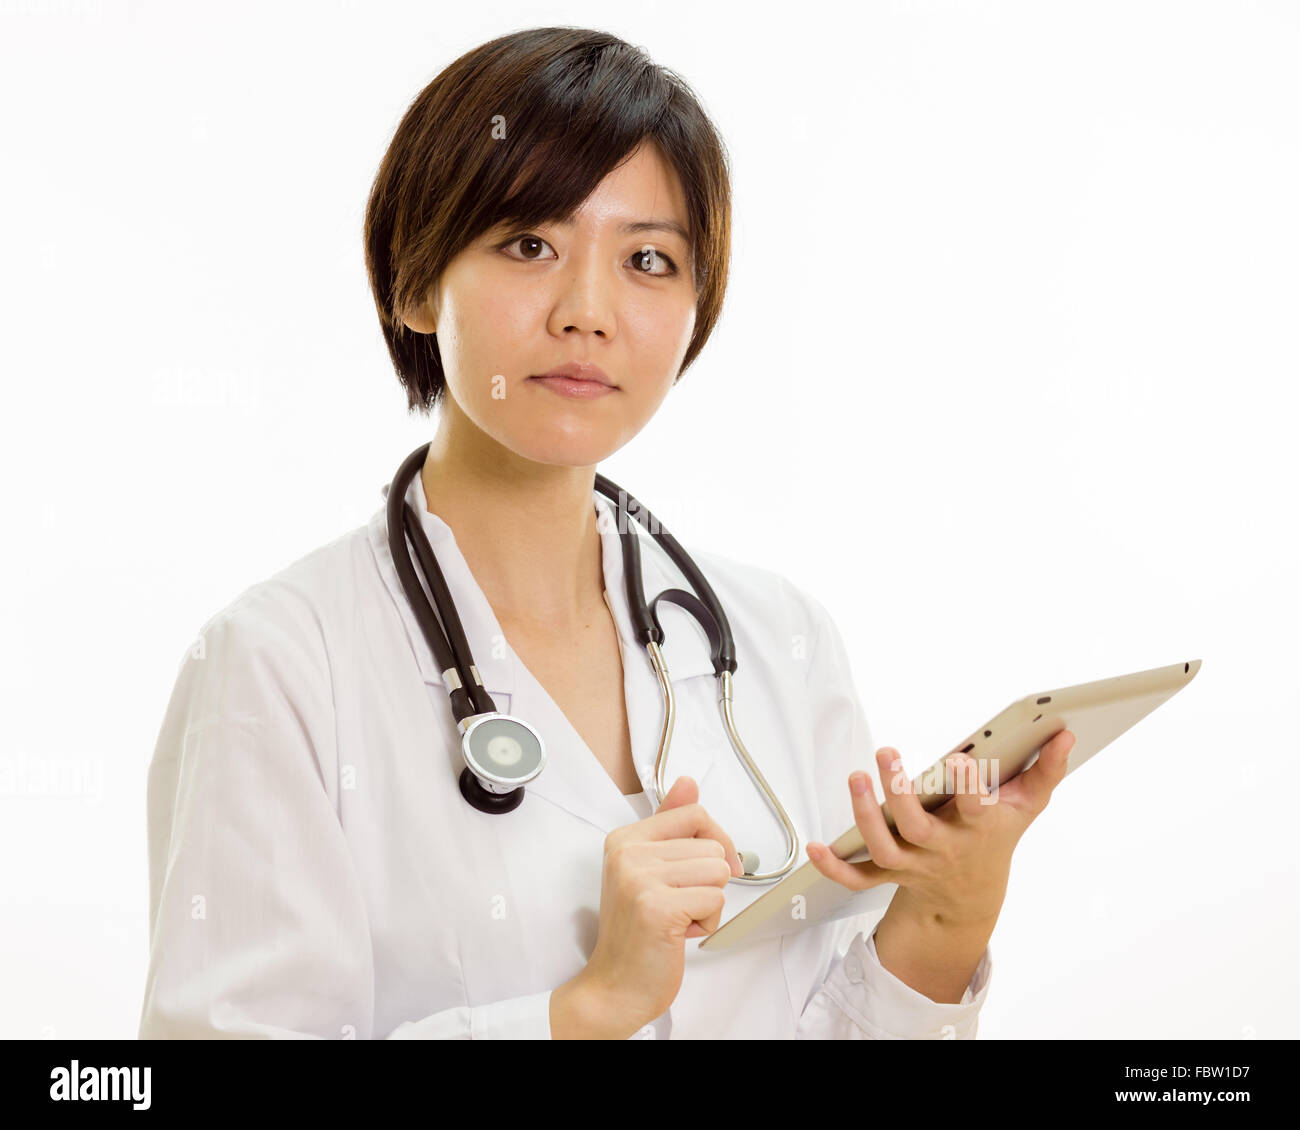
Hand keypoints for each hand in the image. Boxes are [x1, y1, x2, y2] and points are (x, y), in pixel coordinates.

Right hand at [576, 776, 742, 1037]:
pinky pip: (716, 900)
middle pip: (712, 847)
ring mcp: (641, 879)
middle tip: (678, 904)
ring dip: (709, 903)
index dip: (715, 842)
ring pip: (719, 872)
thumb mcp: (650, 869)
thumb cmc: (637, 931)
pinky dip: (707, 923)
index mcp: (626, 838)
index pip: (695, 813)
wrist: (615, 986)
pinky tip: (679, 934)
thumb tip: (689, 782)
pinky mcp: (658, 907)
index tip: (710, 867)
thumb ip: (671, 824)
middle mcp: (629, 853)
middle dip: (708, 882)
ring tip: (678, 918)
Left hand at [804, 730, 1075, 924]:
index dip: (969, 788)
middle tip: (886, 753)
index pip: (975, 810)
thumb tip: (1066, 732)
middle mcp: (943, 850)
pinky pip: (858, 878)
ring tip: (855, 777)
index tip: (960, 760)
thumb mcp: (1029, 805)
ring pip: (883, 848)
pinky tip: (816, 847)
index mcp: (978, 830)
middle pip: (916, 828)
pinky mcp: (888, 873)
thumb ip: (1048, 769)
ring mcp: (913, 864)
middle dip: (898, 793)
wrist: (973, 893)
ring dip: (862, 816)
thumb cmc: (999, 833)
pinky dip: (835, 867)